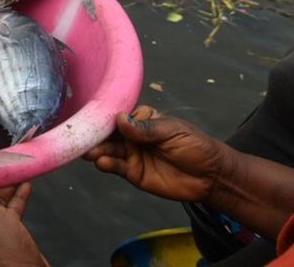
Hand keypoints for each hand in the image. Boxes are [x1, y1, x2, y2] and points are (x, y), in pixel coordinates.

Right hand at [83, 106, 228, 202]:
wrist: (210, 177)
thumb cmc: (195, 146)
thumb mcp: (172, 131)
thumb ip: (146, 128)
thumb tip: (120, 119)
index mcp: (142, 119)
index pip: (119, 115)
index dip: (104, 115)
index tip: (90, 116)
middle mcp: (132, 136)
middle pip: (109, 133)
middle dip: (96, 134)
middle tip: (83, 136)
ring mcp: (131, 154)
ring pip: (108, 150)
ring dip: (97, 150)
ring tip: (89, 151)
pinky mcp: (132, 173)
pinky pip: (115, 167)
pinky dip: (107, 164)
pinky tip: (102, 162)